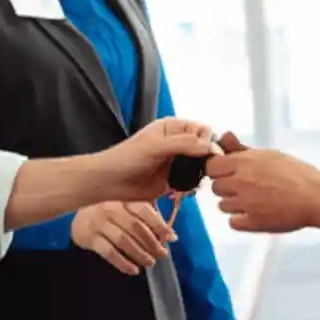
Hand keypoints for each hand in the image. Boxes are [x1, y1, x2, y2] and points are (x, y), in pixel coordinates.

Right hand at [71, 201, 176, 274]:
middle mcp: (110, 207)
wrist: (79, 219)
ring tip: (150, 263)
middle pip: (135, 227)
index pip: (144, 209)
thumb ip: (147, 216)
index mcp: (122, 198)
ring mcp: (98, 222)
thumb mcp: (127, 207)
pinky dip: (123, 263)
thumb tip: (170, 235)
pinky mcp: (90, 238)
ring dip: (140, 254)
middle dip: (152, 243)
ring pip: (123, 240)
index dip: (159, 225)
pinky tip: (133, 270)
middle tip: (162, 254)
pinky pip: (109, 252)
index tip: (172, 238)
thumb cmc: (111, 213)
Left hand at [96, 117, 214, 200]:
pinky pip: (191, 182)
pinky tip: (186, 191)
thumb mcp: (156, 146)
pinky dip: (193, 187)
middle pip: (204, 149)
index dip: (208, 141)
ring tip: (194, 182)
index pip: (202, 130)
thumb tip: (209, 146)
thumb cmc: (127, 157)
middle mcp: (177, 143)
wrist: (110, 181)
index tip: (208, 154)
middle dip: (207, 160)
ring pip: (200, 166)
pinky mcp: (173, 180)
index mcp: (173, 128)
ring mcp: (176, 162)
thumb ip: (183, 144)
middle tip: (205, 172)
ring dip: (201, 175)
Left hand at [208, 131, 319, 232]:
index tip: (228, 173)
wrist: (316, 197)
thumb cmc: (296, 174)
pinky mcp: (253, 223)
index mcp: (244, 163)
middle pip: (215, 187)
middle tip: (244, 188)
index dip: (218, 170)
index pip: (211, 167)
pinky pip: (233, 222)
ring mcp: (246, 204)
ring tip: (253, 201)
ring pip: (223, 206)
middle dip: (226, 188)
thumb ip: (241, 149)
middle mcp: (241, 182)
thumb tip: (224, 136)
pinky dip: (240, 220)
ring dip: (233, 204)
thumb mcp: (269, 155)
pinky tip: (254, 214)